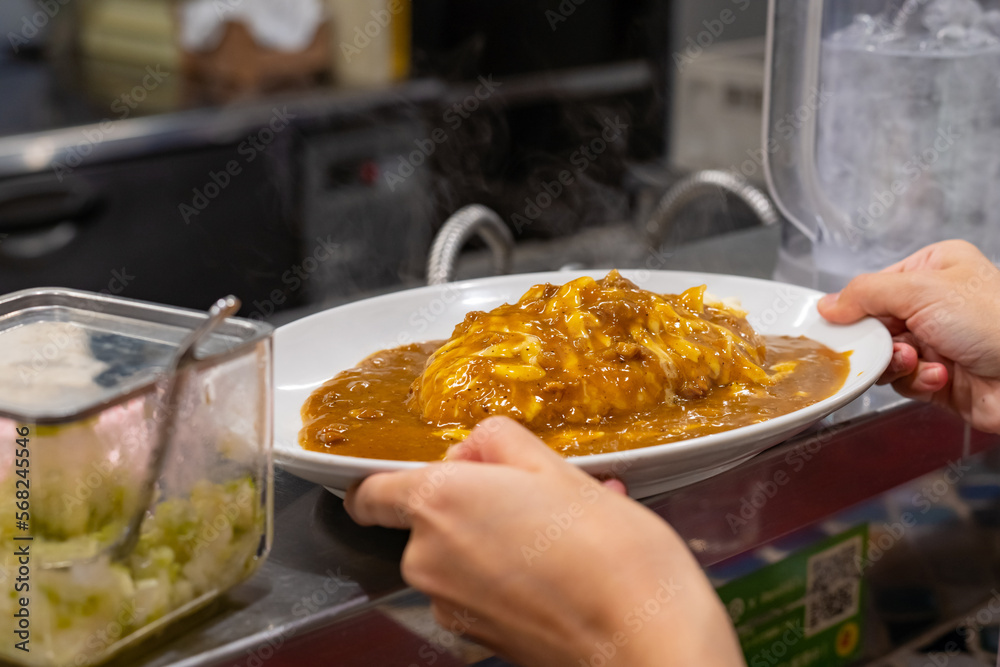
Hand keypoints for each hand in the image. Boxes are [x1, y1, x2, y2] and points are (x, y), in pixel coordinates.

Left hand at [345, 417, 743, 666]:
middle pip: (430, 516)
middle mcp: (428, 560)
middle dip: (479, 498)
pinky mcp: (478, 637)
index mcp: (439, 504)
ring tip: (568, 527)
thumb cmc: (608, 552)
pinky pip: (483, 588)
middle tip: (541, 492)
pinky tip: (568, 562)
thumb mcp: (556, 466)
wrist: (645, 641)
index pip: (370, 492)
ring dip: (504, 532)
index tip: (423, 472)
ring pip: (462, 552)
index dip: (393, 475)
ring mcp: (451, 606)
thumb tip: (476, 449)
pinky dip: (515, 569)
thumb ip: (498, 442)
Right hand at [819, 240, 999, 432]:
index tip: (842, 323)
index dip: (857, 307)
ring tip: (919, 362)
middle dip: (878, 340)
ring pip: (886, 356)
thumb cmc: (996, 322)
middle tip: (887, 345)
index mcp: (935, 269)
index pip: (875, 286)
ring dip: (898, 363)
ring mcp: (939, 342)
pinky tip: (940, 377)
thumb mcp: (921, 290)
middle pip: (875, 324)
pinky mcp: (941, 378)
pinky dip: (917, 381)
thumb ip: (865, 294)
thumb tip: (826, 304)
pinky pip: (905, 381)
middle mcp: (936, 304)